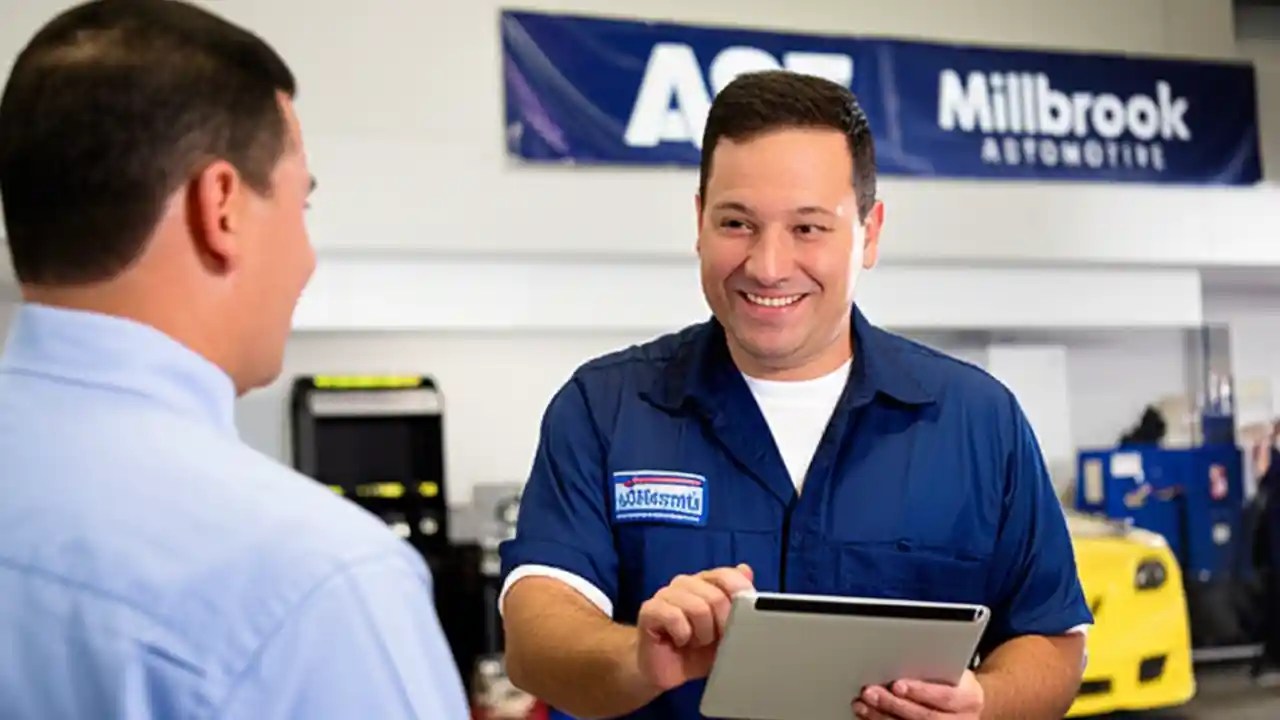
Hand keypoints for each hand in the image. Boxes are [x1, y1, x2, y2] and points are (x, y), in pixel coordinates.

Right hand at [635, 563, 754, 691]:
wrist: (667, 672)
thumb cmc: (698, 651)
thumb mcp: (728, 631)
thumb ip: (738, 602)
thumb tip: (746, 571)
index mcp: (705, 582)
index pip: (727, 576)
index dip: (739, 599)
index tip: (744, 620)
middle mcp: (685, 583)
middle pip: (716, 597)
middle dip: (721, 625)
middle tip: (714, 640)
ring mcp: (665, 594)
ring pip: (697, 608)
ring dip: (702, 634)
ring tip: (695, 642)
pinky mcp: (650, 609)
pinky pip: (674, 617)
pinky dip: (682, 635)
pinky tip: (679, 641)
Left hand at [854, 670, 983, 719]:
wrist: (965, 702)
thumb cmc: (954, 679)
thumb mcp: (952, 669)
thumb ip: (933, 666)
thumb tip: (901, 656)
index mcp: (969, 698)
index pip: (946, 697)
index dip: (920, 692)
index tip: (897, 684)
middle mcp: (962, 719)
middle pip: (926, 717)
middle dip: (894, 705)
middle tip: (871, 692)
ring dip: (882, 717)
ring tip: (863, 704)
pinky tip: (869, 715)